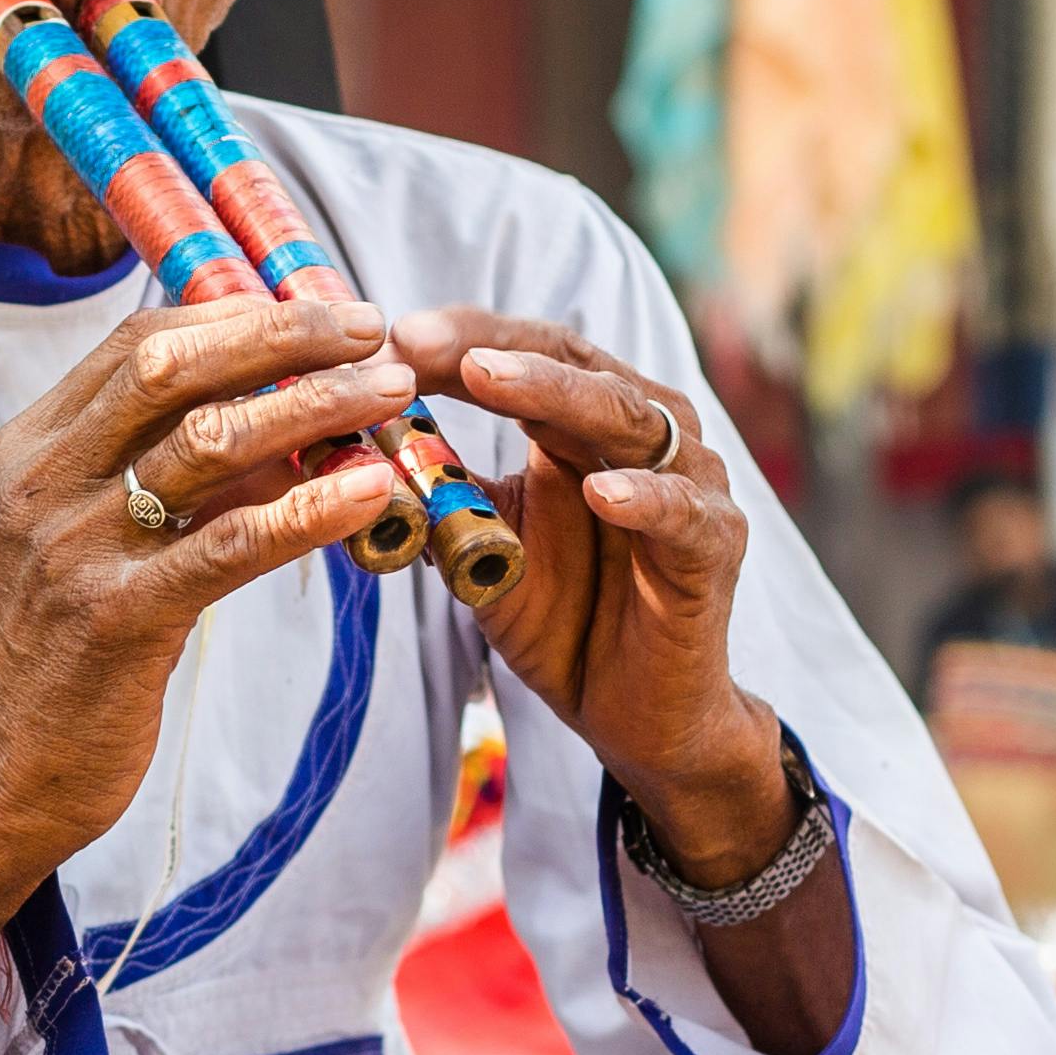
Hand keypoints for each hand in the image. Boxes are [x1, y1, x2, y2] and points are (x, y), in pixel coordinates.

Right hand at [0, 300, 413, 949]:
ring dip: (315, 405)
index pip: (141, 341)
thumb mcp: (90, 545)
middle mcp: (43, 481)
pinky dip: (310, 510)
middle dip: (283, 334)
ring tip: (391, 393)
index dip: (239, 315)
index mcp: (32, 448)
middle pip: (175, 365)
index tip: (319, 313)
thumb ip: (168, 480)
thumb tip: (283, 428)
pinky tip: (372, 493)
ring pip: (210, 442)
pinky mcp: (116, 619)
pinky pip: (229, 546)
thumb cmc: (54, 662)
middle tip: (371, 328)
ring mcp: (73, 547)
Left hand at [395, 308, 786, 880]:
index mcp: (589, 422)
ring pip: (628, 419)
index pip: (530, 352)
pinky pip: (680, 513)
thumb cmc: (565, 618)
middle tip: (418, 346)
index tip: (390, 340)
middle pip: (575, 365)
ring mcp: (689, 483)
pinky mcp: (712, 547)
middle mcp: (646, 434)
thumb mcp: (481, 547)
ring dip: (556, 396)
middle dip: (493, 351)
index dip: (462, 338)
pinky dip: (644, 497)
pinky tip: (599, 493)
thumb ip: (436, 494)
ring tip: (489, 379)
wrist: (634, 715)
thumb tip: (343, 450)